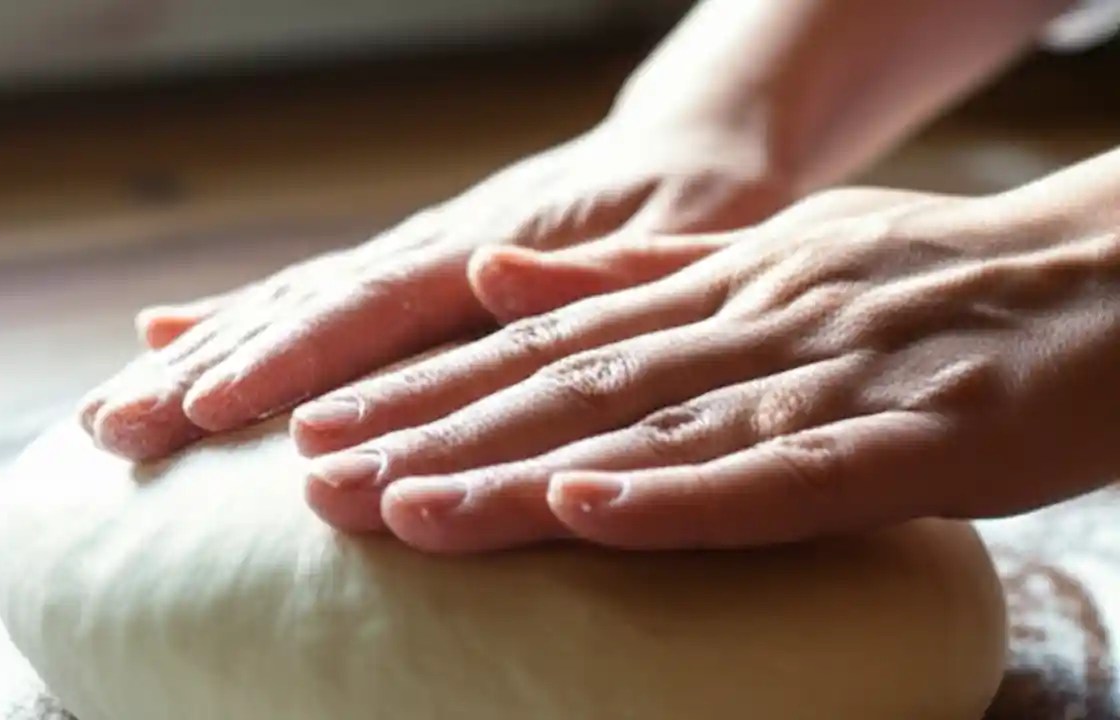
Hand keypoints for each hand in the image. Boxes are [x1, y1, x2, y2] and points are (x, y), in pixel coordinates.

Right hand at [78, 114, 791, 460]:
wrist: (688, 149)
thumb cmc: (697, 204)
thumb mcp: (680, 235)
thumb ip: (594, 266)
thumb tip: (480, 274)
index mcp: (492, 250)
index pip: (374, 306)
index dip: (293, 356)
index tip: (210, 405)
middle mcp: (434, 250)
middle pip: (302, 310)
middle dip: (205, 371)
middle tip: (111, 430)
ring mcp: (415, 258)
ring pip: (289, 305)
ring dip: (196, 359)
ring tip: (108, 414)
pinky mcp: (414, 270)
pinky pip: (316, 297)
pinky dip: (240, 319)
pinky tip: (171, 334)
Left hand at [294, 185, 1119, 551]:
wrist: (1106, 275)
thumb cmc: (935, 278)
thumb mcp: (772, 260)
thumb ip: (635, 282)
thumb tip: (495, 286)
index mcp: (712, 292)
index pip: (540, 349)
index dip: (425, 390)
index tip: (323, 427)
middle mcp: (746, 329)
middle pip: (561, 392)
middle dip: (430, 436)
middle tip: (312, 478)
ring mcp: (823, 381)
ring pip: (644, 430)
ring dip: (515, 472)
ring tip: (396, 507)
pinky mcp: (912, 440)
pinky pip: (780, 476)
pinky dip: (680, 496)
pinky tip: (587, 512)